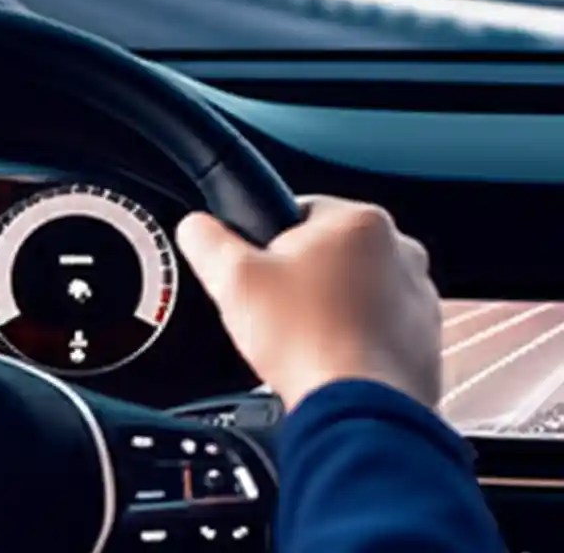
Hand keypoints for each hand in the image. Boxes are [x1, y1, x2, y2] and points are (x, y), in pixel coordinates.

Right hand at [176, 195, 439, 409]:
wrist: (358, 409)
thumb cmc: (305, 340)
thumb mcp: (233, 279)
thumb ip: (207, 240)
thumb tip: (196, 227)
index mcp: (360, 221)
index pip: (299, 213)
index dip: (267, 246)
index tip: (260, 279)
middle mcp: (402, 252)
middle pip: (329, 254)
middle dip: (301, 280)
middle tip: (277, 313)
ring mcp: (420, 297)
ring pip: (355, 292)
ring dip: (329, 310)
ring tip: (303, 341)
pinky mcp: (425, 339)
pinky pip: (378, 328)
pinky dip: (354, 341)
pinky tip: (330, 360)